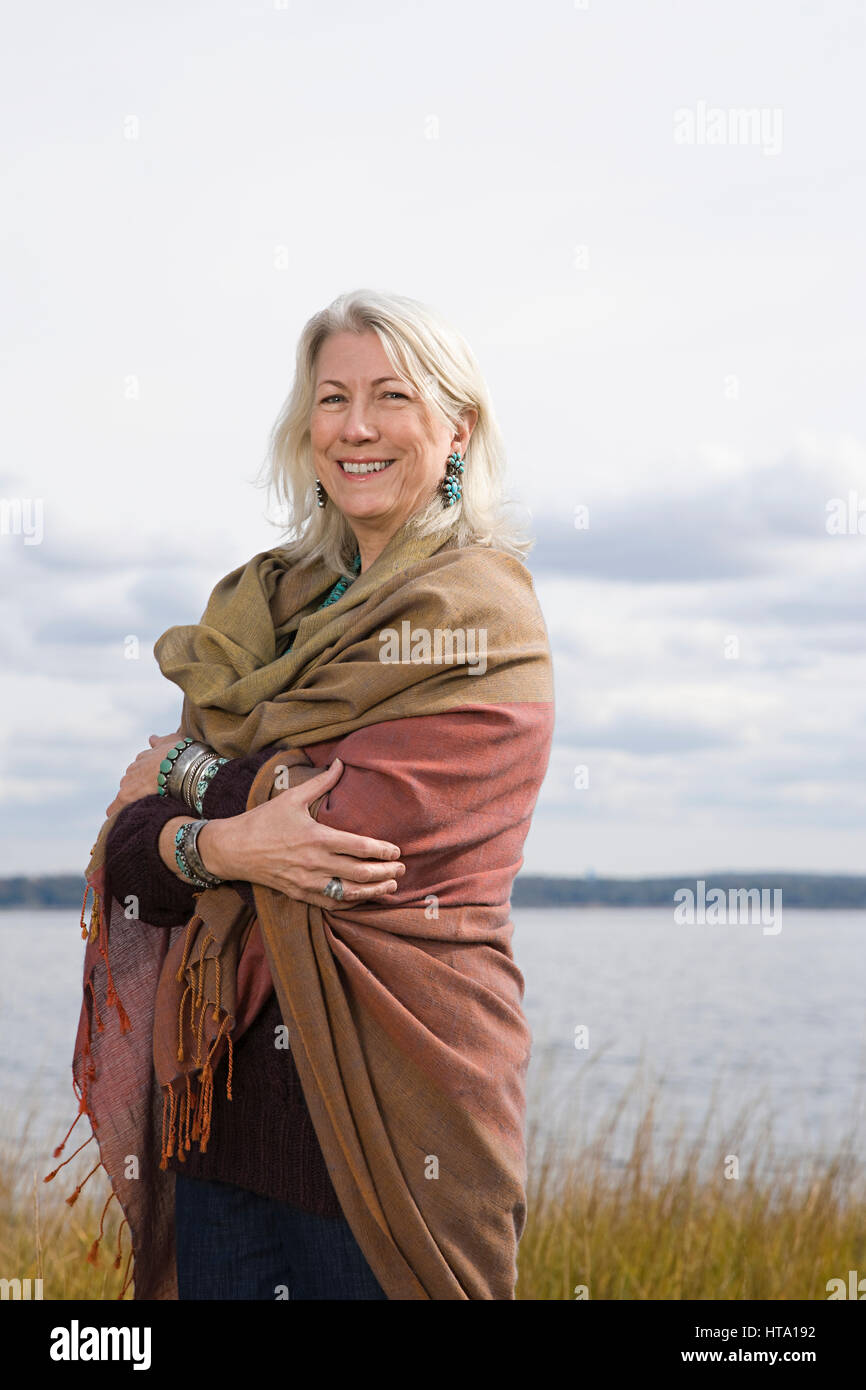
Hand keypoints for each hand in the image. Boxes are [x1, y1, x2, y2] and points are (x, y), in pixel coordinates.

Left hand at [105, 731, 183, 816]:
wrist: (182, 766)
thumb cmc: (182, 755)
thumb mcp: (172, 742)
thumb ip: (160, 742)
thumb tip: (151, 738)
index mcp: (142, 758)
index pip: (138, 770)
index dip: (146, 780)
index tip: (154, 788)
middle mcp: (132, 768)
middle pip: (130, 783)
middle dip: (138, 792)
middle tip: (152, 801)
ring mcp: (128, 781)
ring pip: (124, 795)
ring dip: (130, 803)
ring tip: (142, 813)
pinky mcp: (126, 796)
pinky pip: (114, 808)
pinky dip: (117, 814)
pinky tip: (122, 822)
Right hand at [191, 758, 404, 907]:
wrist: (232, 849)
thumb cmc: (263, 821)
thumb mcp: (291, 797)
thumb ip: (320, 782)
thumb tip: (339, 763)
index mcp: (316, 837)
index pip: (359, 847)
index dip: (382, 851)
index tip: (396, 851)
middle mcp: (315, 863)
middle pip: (360, 873)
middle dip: (385, 873)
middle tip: (402, 870)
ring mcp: (307, 882)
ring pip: (349, 892)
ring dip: (373, 891)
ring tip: (390, 888)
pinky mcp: (299, 894)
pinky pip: (331, 904)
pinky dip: (350, 903)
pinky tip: (363, 899)